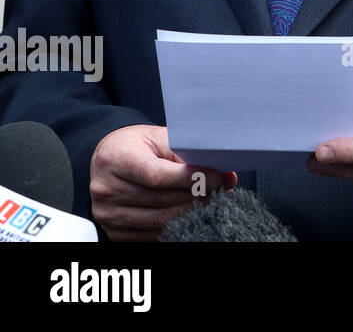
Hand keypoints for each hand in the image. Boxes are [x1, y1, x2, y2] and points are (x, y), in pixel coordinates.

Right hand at [89, 125, 235, 241]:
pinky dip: (176, 226)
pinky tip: (190, 214)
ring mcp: (108, 214)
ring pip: (160, 221)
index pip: (158, 176)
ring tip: (210, 201)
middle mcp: (106, 189)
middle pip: (162, 200)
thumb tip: (226, 176)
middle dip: (197, 196)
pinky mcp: (114, 232)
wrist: (109, 159)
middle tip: (221, 190)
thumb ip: (189, 154)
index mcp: (116, 159)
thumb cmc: (137, 146)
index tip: (218, 179)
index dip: (192, 179)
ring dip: (191, 213)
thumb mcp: (159, 139)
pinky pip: (152, 235)